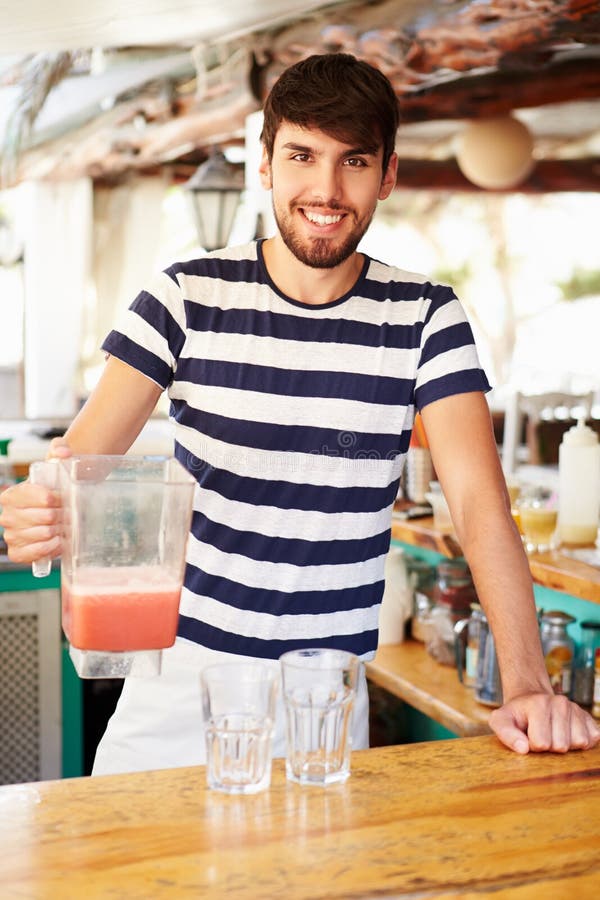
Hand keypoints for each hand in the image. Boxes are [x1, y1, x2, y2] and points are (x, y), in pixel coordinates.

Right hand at [0, 438, 70, 564]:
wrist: (55, 508)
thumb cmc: (54, 486)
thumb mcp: (57, 462)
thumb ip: (60, 448)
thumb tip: (63, 451)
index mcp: (12, 495)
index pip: (37, 497)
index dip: (54, 499)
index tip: (62, 498)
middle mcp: (7, 515)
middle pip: (43, 517)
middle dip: (60, 516)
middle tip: (68, 514)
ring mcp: (11, 535)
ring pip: (41, 534)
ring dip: (58, 531)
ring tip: (64, 526)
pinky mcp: (18, 552)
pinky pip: (34, 553)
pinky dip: (49, 548)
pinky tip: (58, 541)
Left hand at [489, 692, 599, 753]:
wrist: (531, 701)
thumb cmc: (516, 716)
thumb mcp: (500, 721)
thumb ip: (506, 734)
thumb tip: (523, 748)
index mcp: (539, 704)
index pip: (541, 743)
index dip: (533, 745)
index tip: (528, 735)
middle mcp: (560, 703)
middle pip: (561, 746)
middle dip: (549, 747)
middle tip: (541, 735)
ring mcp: (576, 709)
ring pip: (579, 743)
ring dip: (565, 746)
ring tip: (552, 734)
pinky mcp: (588, 717)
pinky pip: (592, 739)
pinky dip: (580, 744)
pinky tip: (567, 734)